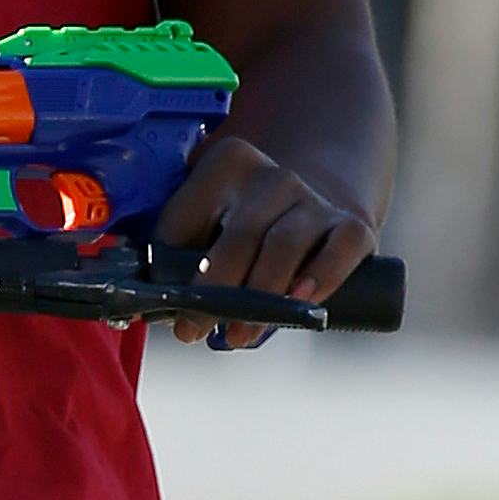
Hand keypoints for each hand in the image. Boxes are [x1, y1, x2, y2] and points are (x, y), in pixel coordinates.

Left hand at [151, 132, 374, 347]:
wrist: (313, 206)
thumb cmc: (243, 227)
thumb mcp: (207, 222)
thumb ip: (176, 255)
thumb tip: (145, 307)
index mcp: (226, 165)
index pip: (189, 219)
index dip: (173, 270)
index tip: (167, 311)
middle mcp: (273, 176)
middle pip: (239, 237)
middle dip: (214, 292)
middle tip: (194, 331)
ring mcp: (314, 199)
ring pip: (285, 246)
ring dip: (259, 299)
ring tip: (238, 334)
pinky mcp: (352, 226)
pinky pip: (339, 252)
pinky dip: (320, 278)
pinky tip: (300, 303)